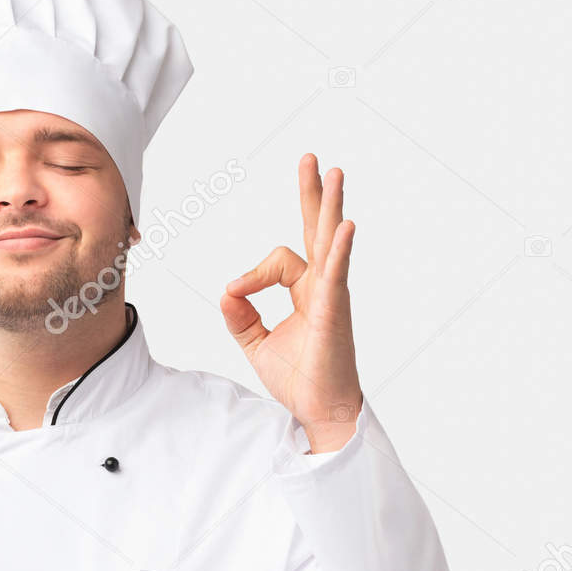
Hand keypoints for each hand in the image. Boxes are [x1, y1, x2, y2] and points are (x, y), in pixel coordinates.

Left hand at [219, 154, 362, 452]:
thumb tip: (226, 290)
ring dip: (331, 206)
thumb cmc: (299, 379)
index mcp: (306, 291)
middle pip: (317, 230)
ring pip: (330, 241)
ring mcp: (332, 295)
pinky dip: (341, 249)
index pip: (279, 261)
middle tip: (311, 159)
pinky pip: (337, 272)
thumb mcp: (255, 343)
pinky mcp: (335, 311)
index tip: (235, 294)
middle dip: (313, 194)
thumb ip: (239, 315)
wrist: (318, 411)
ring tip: (334, 172)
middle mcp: (323, 286)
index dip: (252, 274)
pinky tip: (345, 226)